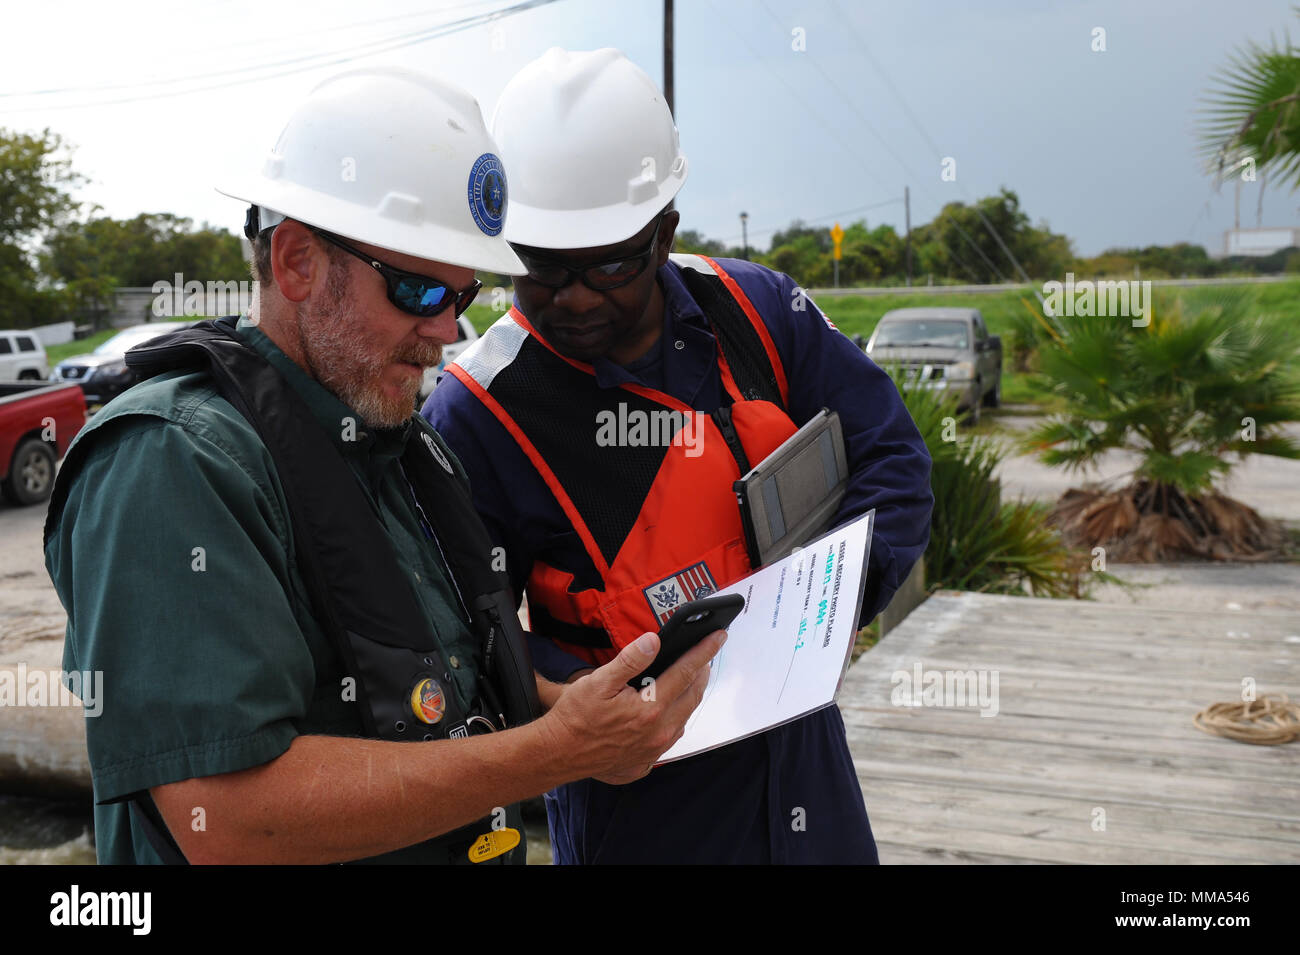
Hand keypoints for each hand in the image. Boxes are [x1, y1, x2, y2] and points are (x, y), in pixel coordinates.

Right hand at [539, 629, 723, 783]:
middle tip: (707, 651)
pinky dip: (680, 711)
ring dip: (693, 692)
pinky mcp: (650, 756)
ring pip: (686, 714)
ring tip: (693, 672)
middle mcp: (660, 730)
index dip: (703, 651)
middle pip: (693, 694)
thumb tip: (654, 640)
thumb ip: (630, 660)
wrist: (560, 755)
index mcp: (650, 708)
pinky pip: (675, 730)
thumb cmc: (576, 718)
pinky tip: (673, 702)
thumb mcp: (598, 682)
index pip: (686, 672)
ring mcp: (657, 746)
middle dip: (702, 670)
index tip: (719, 635)